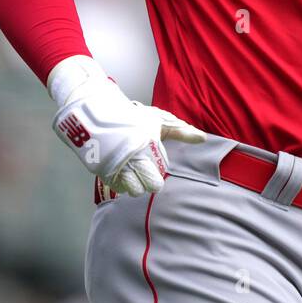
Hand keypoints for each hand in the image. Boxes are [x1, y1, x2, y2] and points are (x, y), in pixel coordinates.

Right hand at [48, 55, 205, 195]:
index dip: (157, 175)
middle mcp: (128, 160)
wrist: (98, 112)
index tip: (155, 164)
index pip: (155, 181)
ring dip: (134, 184)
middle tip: (146, 170)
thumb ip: (181, 131)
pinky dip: (121, 182)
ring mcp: (113, 166)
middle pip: (144, 188)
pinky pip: (115, 187)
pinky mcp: (100, 170)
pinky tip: (122, 170)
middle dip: (148, 182)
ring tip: (134, 170)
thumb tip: (203, 138)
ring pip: (130, 190)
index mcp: (144, 149)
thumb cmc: (133, 117)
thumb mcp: (159, 121)